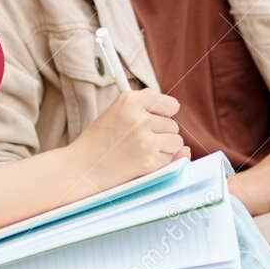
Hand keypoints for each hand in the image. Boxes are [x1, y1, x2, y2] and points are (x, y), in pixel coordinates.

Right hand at [70, 88, 189, 191]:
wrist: (82, 168)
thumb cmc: (99, 143)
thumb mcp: (117, 115)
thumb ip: (147, 115)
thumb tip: (187, 146)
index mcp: (129, 101)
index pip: (168, 103)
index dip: (166, 113)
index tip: (160, 118)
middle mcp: (140, 118)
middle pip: (173, 124)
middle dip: (161, 133)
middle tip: (137, 141)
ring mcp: (146, 140)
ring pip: (176, 142)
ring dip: (164, 148)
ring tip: (140, 151)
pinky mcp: (150, 161)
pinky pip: (171, 159)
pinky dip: (161, 162)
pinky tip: (141, 162)